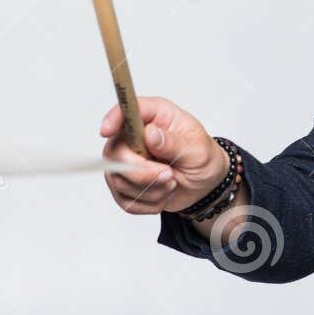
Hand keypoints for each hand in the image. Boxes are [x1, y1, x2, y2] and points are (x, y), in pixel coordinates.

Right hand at [100, 97, 228, 214]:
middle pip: (114, 153)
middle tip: (169, 175)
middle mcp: (134, 136)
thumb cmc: (203, 157)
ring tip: (172, 183)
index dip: (113, 119)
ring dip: (151, 190)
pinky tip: (164, 194)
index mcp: (154, 116)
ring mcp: (127, 161)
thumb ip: (174, 142)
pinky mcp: (126, 185)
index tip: (107, 131)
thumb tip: (150, 134)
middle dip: (141, 172)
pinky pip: (126, 200)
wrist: (206, 183)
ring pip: (119, 180)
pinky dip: (149, 203)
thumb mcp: (197, 148)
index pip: (125, 110)